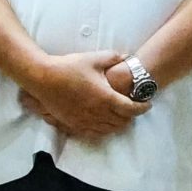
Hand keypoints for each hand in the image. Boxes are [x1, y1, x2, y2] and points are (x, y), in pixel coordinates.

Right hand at [19, 51, 150, 136]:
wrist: (44, 78)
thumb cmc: (69, 67)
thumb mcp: (94, 58)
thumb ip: (114, 58)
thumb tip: (127, 57)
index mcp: (105, 98)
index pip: (131, 109)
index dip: (142, 108)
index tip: (147, 104)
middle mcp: (97, 113)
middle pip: (122, 121)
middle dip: (131, 116)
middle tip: (135, 108)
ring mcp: (85, 121)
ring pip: (109, 129)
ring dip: (119, 124)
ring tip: (122, 116)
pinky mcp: (74, 124)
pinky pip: (94, 133)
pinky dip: (104, 129)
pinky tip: (104, 124)